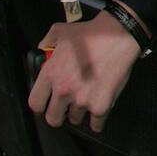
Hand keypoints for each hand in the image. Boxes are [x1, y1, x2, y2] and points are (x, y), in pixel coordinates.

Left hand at [28, 14, 141, 132]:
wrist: (120, 35)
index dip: (42, 104)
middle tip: (67, 107)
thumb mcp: (62, 31)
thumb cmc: (92, 32)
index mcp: (51, 74)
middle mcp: (63, 90)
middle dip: (59, 114)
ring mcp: (82, 100)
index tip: (48, 102)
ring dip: (80, 113)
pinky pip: (96, 124)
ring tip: (87, 103)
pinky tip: (98, 117)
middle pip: (53, 118)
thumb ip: (47, 41)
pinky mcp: (101, 105)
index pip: (35, 103)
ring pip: (75, 119)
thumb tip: (43, 49)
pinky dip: (97, 122)